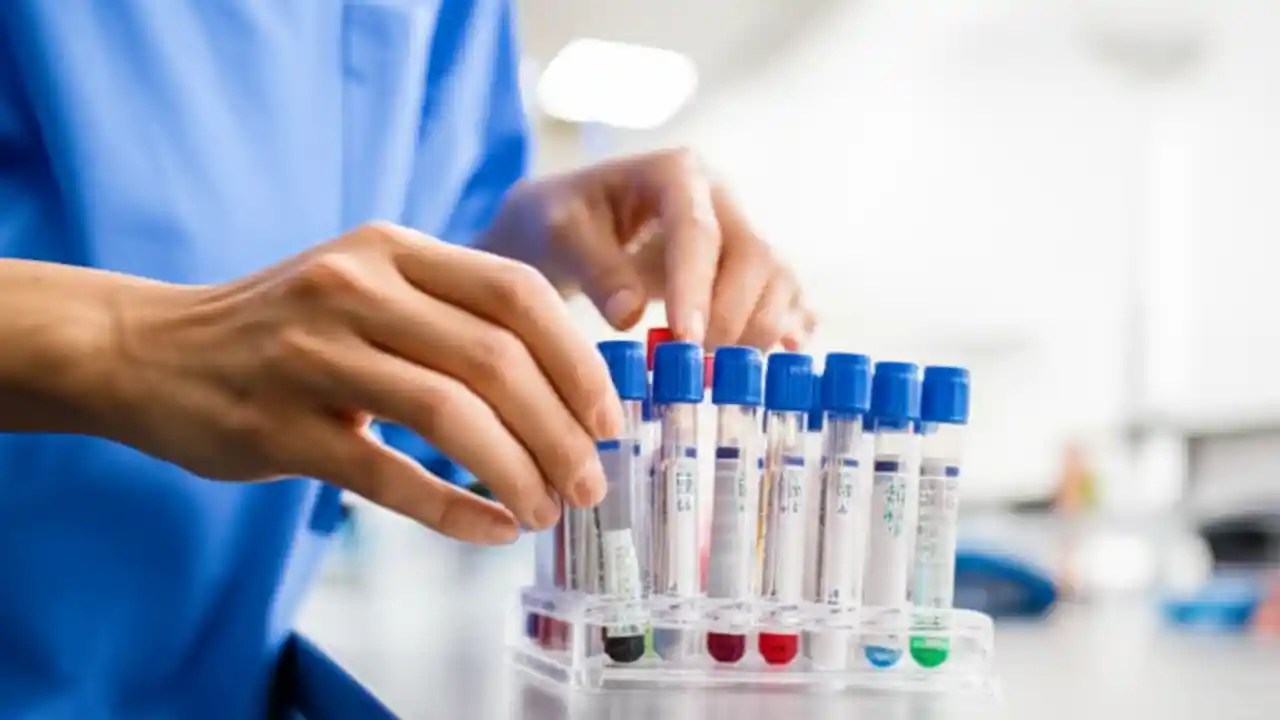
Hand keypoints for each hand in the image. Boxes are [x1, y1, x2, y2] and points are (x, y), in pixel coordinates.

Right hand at [95, 223, 621, 542]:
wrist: (149, 351)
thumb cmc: (283, 326)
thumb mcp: (365, 285)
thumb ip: (450, 316)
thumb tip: (563, 392)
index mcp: (390, 248)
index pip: (515, 294)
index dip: (577, 360)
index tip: (609, 418)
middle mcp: (355, 287)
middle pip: (496, 359)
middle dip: (560, 431)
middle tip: (589, 482)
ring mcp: (312, 354)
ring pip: (451, 416)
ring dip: (517, 473)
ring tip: (546, 511)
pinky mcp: (279, 427)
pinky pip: (390, 477)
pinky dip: (455, 510)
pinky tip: (490, 529)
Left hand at [480, 148, 815, 348]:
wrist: (569, 223)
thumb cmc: (559, 220)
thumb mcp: (558, 234)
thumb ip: (593, 267)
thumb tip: (630, 315)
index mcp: (676, 172)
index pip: (698, 230)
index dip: (697, 287)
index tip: (684, 338)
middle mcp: (721, 197)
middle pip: (754, 255)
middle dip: (731, 317)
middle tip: (693, 367)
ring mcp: (741, 230)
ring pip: (777, 278)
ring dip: (757, 331)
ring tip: (715, 371)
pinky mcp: (748, 268)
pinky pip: (785, 296)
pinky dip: (786, 328)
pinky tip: (779, 357)